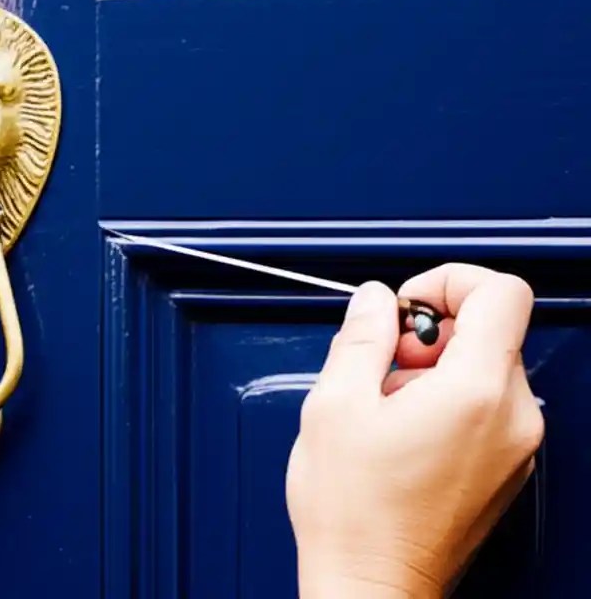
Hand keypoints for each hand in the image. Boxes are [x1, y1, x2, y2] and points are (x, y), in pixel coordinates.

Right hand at [286, 263, 544, 597]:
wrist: (371, 584)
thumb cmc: (354, 514)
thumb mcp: (333, 406)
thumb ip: (360, 338)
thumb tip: (375, 301)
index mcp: (475, 392)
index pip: (501, 293)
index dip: (449, 282)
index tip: (408, 305)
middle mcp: (512, 416)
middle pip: (491, 331)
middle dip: (431, 335)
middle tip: (381, 367)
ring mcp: (516, 445)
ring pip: (487, 368)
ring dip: (436, 370)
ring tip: (385, 408)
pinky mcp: (506, 467)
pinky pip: (487, 406)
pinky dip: (447, 401)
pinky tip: (402, 432)